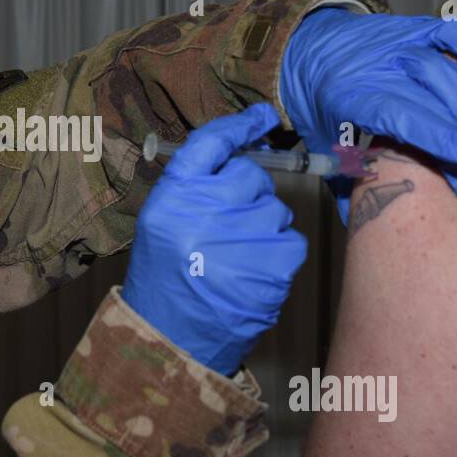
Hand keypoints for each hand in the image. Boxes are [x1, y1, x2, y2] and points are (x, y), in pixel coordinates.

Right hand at [121, 103, 306, 375]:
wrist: (170, 339)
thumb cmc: (166, 277)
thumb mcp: (163, 223)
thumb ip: (196, 188)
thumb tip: (242, 150)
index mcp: (172, 197)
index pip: (209, 144)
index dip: (238, 127)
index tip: (262, 116)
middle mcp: (205, 211)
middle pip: (250, 177)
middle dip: (249, 196)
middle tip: (230, 228)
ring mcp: (241, 238)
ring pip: (276, 210)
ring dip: (265, 229)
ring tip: (236, 258)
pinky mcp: (273, 266)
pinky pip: (293, 241)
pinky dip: (280, 255)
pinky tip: (254, 274)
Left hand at [281, 6, 456, 223]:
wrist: (308, 48)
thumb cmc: (321, 106)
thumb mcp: (323, 142)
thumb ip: (345, 181)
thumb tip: (367, 225)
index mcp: (349, 97)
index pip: (399, 113)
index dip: (435, 134)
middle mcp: (376, 65)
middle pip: (431, 94)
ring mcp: (397, 42)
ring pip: (445, 67)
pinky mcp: (415, 27)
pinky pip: (452, 31)